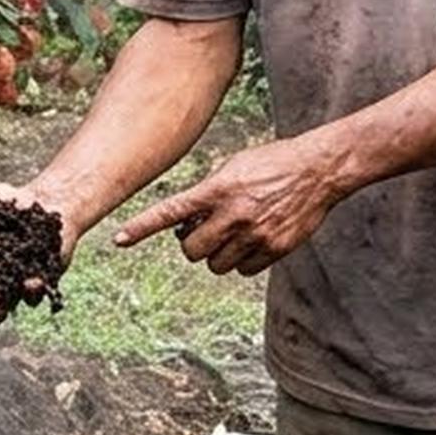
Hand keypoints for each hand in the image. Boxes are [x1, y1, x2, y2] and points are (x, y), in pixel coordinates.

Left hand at [111, 134, 349, 275]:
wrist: (317, 170)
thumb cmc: (270, 164)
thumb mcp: (232, 168)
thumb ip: (207, 193)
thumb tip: (184, 222)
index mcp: (218, 189)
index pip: (170, 212)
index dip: (142, 227)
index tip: (119, 239)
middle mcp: (233, 214)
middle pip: (191, 250)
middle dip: (191, 245)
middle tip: (203, 232)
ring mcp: (255, 234)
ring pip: (215, 265)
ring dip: (216, 255)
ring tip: (230, 234)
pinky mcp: (274, 249)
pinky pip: (242, 270)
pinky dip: (242, 261)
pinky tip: (252, 241)